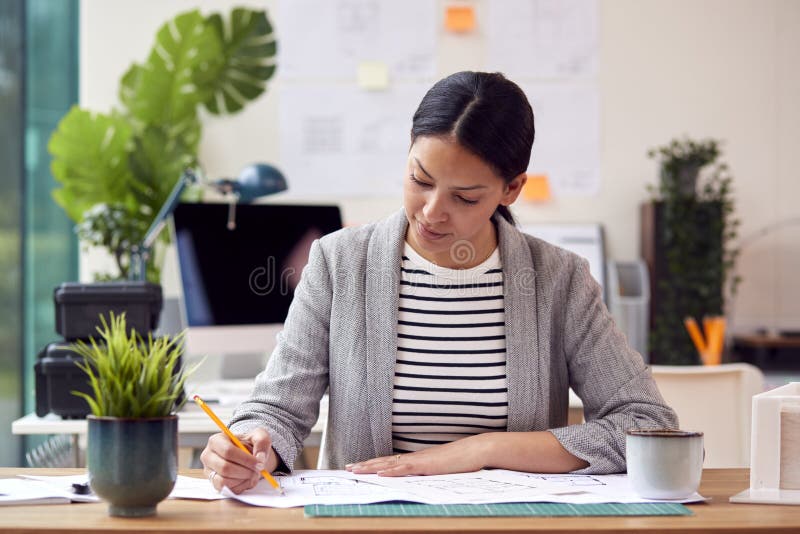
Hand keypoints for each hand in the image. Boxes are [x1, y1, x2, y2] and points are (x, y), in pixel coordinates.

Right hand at [199, 427, 277, 493]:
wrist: (248, 455)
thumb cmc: (250, 444)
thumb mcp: (259, 436)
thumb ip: (261, 442)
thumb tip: (259, 458)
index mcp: (216, 441)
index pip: (228, 451)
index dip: (245, 459)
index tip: (259, 463)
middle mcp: (208, 456)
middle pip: (225, 468)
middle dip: (246, 471)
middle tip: (258, 470)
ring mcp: (210, 472)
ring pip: (225, 481)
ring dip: (244, 479)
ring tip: (253, 473)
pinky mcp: (215, 484)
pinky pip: (228, 490)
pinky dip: (241, 486)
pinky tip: (247, 479)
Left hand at [345, 435, 488, 476]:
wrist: (477, 449)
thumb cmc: (463, 459)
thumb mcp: (444, 468)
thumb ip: (432, 471)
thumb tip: (424, 477)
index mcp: (418, 459)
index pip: (391, 461)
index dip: (375, 463)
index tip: (360, 465)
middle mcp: (415, 457)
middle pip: (385, 461)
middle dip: (366, 464)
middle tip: (348, 467)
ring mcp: (420, 460)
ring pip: (390, 463)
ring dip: (372, 467)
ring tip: (356, 469)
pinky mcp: (427, 465)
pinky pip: (406, 468)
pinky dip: (392, 470)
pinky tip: (380, 473)